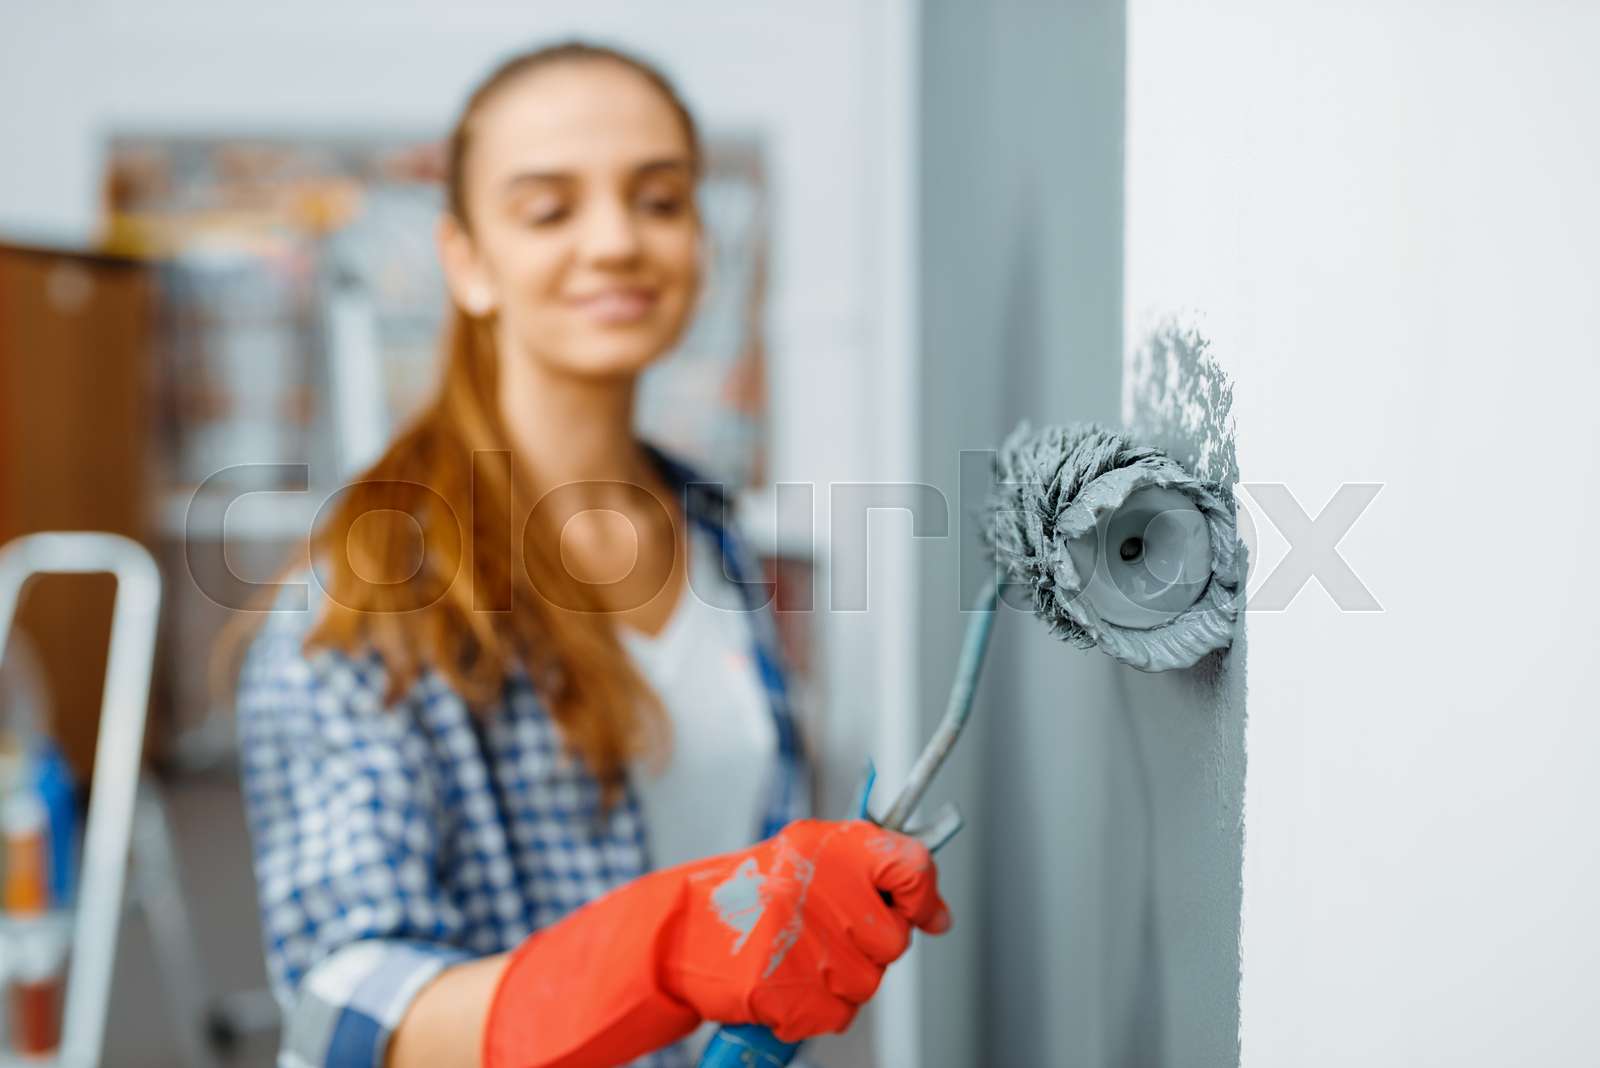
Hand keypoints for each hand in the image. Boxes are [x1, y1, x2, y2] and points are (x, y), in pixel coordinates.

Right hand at [664, 818, 951, 1041]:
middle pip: (893, 940)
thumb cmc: (752, 893)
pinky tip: (786, 979)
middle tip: (826, 930)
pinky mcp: (794, 995)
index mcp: (833, 849)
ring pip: (868, 982)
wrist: (685, 932)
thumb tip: (941, 917)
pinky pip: (839, 1014)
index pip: (912, 866)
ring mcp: (810, 947)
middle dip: (868, 944)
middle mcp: (826, 893)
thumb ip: (878, 875)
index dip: (923, 895)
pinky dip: (817, 1007)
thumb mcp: (810, 857)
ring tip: (798, 953)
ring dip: (841, 978)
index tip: (920, 910)